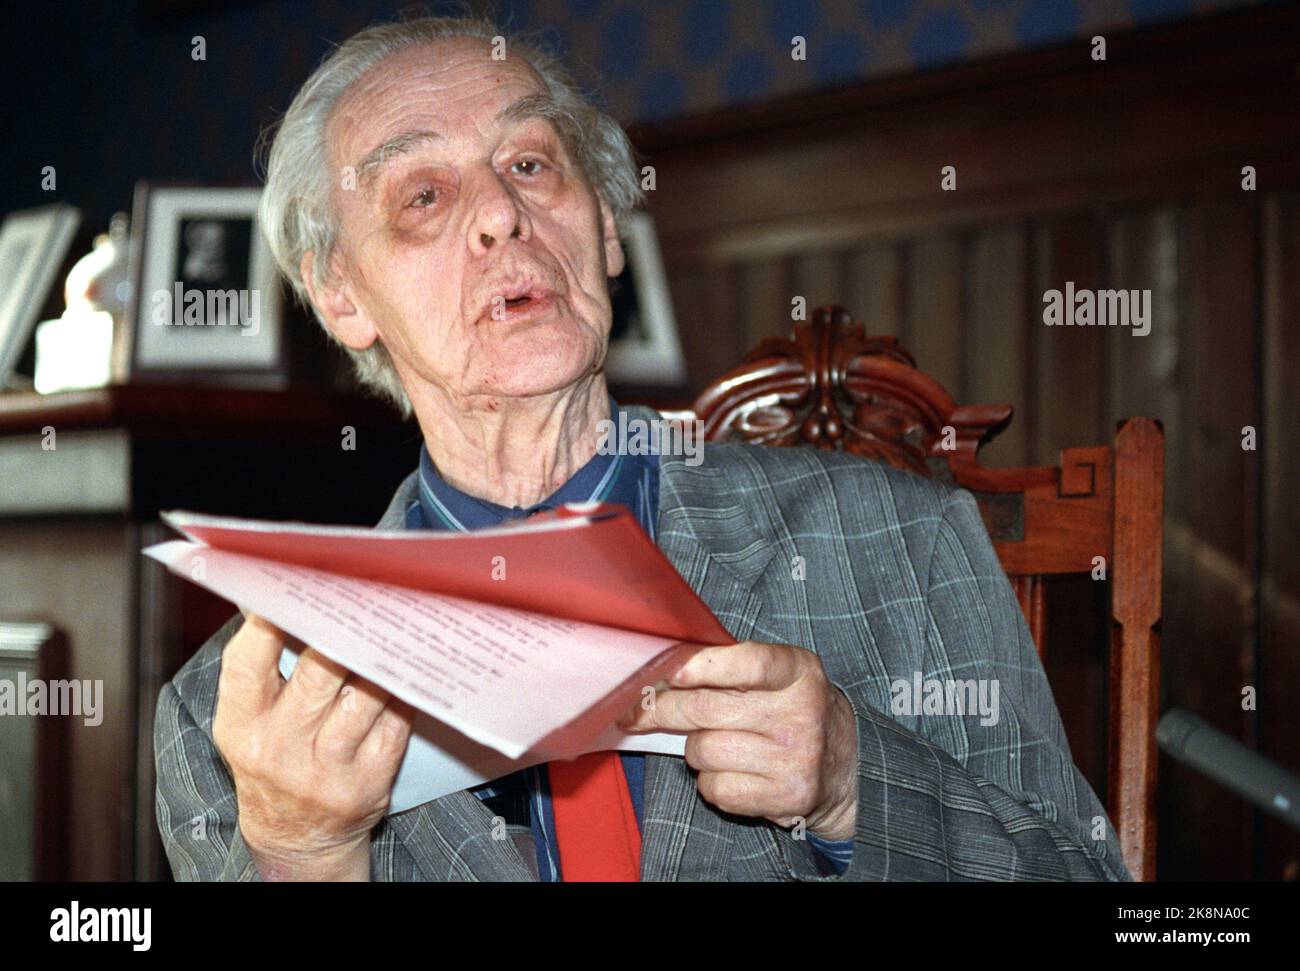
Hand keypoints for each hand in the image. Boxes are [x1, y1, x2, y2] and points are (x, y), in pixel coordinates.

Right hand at [211, 613, 414, 880]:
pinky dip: (403, 688)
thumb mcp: (248, 722)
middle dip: (344, 628)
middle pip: (321, 669)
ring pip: (367, 691)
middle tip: (362, 594)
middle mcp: (282, 748)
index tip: (294, 586)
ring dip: (381, 654)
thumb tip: (284, 598)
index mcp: (242, 726)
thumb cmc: (272, 761)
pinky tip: (407, 666)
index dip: (270, 620)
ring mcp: (328, 767)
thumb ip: (260, 669)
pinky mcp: (370, 779)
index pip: (249, 662)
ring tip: (391, 623)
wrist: (298, 836)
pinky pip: (396, 718)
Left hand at [619, 641, 858, 841]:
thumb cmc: (793, 711)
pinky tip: (733, 772)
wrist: (844, 768)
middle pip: (705, 709)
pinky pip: (714, 788)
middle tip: (639, 710)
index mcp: (798, 671)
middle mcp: (800, 713)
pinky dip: (710, 782)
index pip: (747, 663)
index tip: (669, 671)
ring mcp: (794, 758)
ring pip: (702, 750)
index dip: (703, 666)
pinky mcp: (785, 796)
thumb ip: (732, 667)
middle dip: (662, 709)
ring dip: (696, 749)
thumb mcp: (779, 676)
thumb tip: (662, 672)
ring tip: (719, 744)